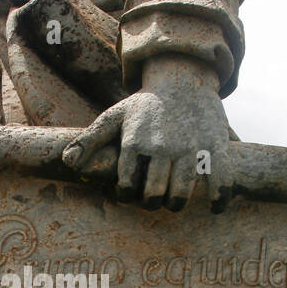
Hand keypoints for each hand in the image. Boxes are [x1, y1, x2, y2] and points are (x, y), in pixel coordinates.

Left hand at [61, 53, 232, 211]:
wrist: (182, 79)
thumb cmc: (145, 104)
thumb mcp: (114, 116)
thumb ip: (89, 140)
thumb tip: (67, 162)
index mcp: (135, 142)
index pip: (126, 186)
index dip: (127, 196)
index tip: (130, 193)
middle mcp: (161, 147)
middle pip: (153, 195)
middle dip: (150, 202)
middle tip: (152, 199)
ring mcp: (189, 147)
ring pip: (181, 193)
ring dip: (176, 204)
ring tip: (174, 201)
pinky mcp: (215, 145)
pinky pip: (219, 181)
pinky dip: (218, 199)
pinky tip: (215, 208)